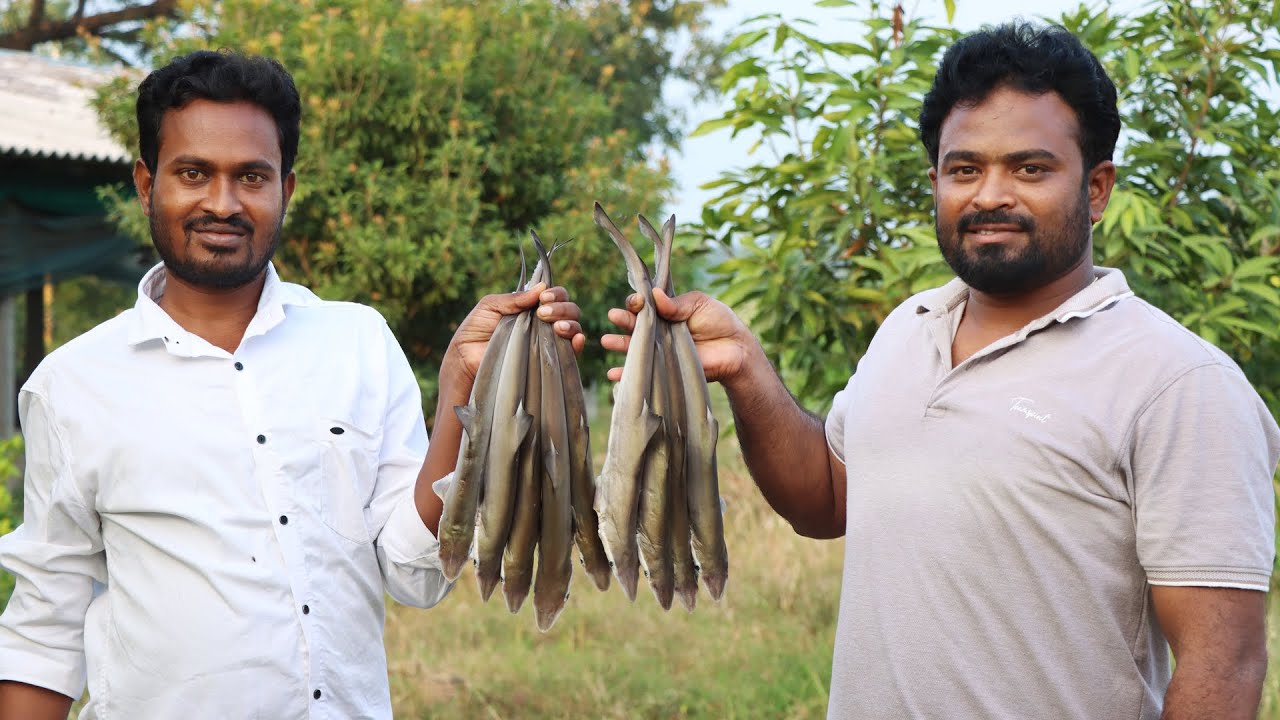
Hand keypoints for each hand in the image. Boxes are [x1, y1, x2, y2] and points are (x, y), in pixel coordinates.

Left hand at [444, 283, 585, 385]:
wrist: (465, 361)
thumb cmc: (473, 333)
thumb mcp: (489, 306)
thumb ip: (514, 298)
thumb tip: (542, 287)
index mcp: (530, 309)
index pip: (554, 296)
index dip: (555, 293)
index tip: (543, 298)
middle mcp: (543, 325)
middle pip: (569, 309)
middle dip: (562, 307)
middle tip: (544, 312)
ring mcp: (548, 344)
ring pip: (574, 328)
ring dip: (570, 322)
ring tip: (556, 326)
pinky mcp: (549, 363)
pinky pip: (572, 353)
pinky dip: (578, 343)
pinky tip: (575, 339)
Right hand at [601, 288, 755, 384]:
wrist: (736, 350)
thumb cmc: (720, 322)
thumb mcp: (699, 304)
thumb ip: (676, 303)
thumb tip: (654, 295)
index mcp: (666, 312)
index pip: (646, 305)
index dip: (638, 302)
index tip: (637, 301)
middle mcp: (659, 330)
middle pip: (635, 325)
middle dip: (623, 320)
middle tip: (614, 316)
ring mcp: (660, 351)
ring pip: (635, 347)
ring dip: (619, 344)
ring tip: (606, 341)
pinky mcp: (664, 370)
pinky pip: (643, 372)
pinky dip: (626, 374)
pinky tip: (613, 374)